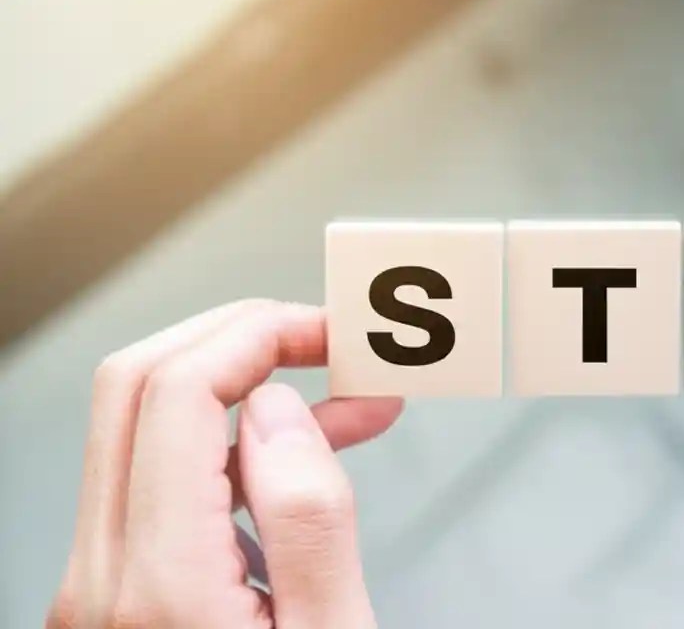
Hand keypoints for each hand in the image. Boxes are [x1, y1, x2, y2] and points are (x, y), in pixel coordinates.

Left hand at [47, 300, 401, 628]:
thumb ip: (309, 527)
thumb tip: (278, 412)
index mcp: (161, 588)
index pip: (178, 395)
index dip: (257, 336)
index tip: (329, 333)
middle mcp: (104, 580)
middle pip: (135, 386)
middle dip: (237, 336)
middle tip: (322, 338)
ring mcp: (97, 584)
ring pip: (142, 427)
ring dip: (241, 389)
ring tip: (345, 404)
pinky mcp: (112, 591)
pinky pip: (156, 482)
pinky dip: (229, 447)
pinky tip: (300, 465)